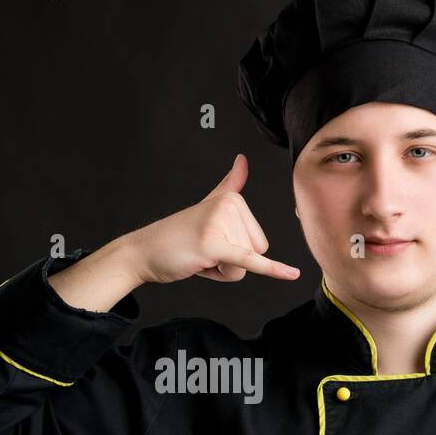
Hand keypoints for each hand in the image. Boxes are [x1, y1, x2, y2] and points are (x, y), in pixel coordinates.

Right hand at [122, 154, 300, 284]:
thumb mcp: (207, 204)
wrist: (143, 252)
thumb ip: (229, 184)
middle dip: (230, 264)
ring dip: (220, 271)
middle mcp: (230, 206)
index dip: (235, 253)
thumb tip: (243, 159)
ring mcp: (220, 224)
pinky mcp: (213, 244)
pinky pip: (248, 262)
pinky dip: (271, 270)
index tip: (210, 242)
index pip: (258, 241)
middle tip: (202, 252)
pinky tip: (292, 274)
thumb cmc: (177, 236)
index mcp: (233, 199)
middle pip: (256, 253)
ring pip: (245, 267)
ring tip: (198, 256)